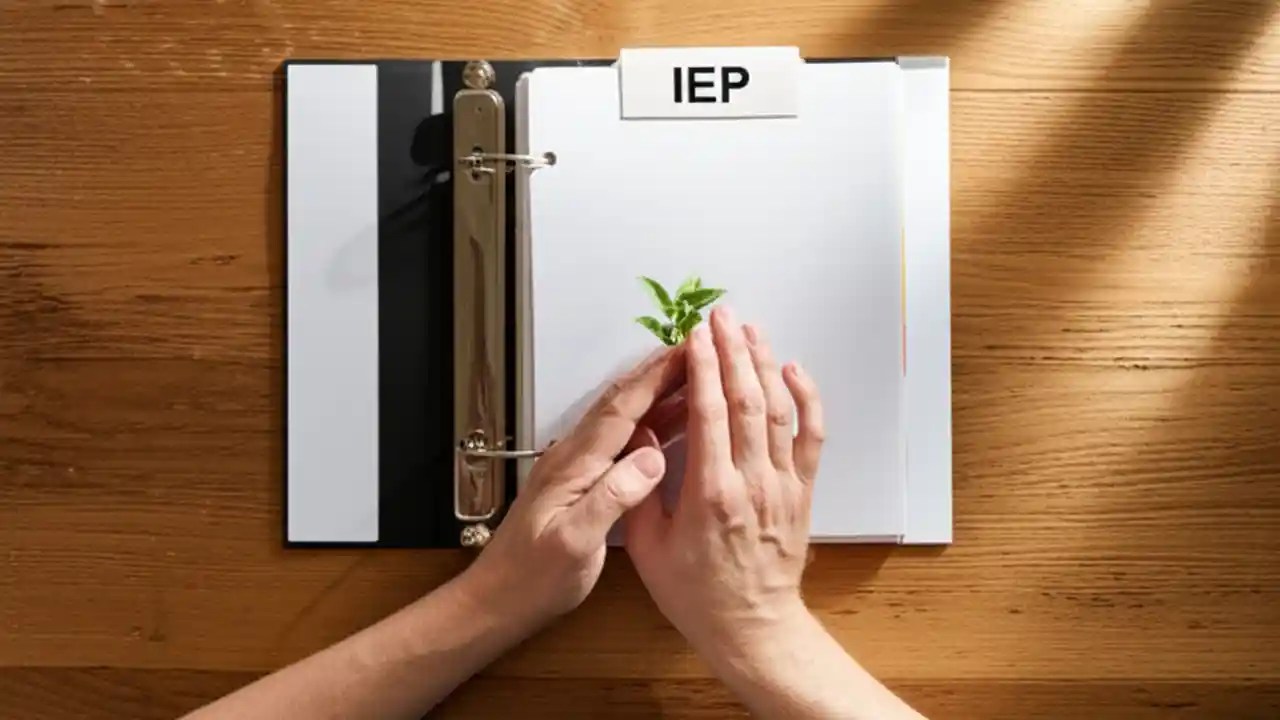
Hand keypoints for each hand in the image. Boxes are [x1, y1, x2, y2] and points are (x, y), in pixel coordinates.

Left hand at [464, 346, 685, 631]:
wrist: (498, 600)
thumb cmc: (532, 579)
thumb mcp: (573, 544)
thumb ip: (610, 498)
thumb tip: (651, 458)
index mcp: (574, 465)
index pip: (621, 409)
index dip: (656, 377)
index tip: (688, 352)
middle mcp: (574, 456)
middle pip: (623, 403)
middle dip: (662, 373)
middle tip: (702, 351)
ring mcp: (578, 467)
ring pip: (625, 419)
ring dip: (660, 396)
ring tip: (700, 379)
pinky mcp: (583, 482)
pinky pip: (623, 440)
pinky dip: (652, 424)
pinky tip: (674, 426)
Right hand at [625, 307, 823, 659]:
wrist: (751, 626)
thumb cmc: (696, 594)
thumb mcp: (648, 549)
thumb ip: (640, 493)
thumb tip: (638, 442)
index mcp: (711, 494)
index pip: (709, 413)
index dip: (704, 367)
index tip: (695, 335)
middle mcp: (752, 482)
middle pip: (746, 400)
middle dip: (733, 350)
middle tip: (721, 314)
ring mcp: (782, 485)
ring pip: (778, 410)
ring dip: (764, 364)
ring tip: (750, 329)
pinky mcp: (802, 492)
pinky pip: (811, 436)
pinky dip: (807, 399)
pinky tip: (794, 370)